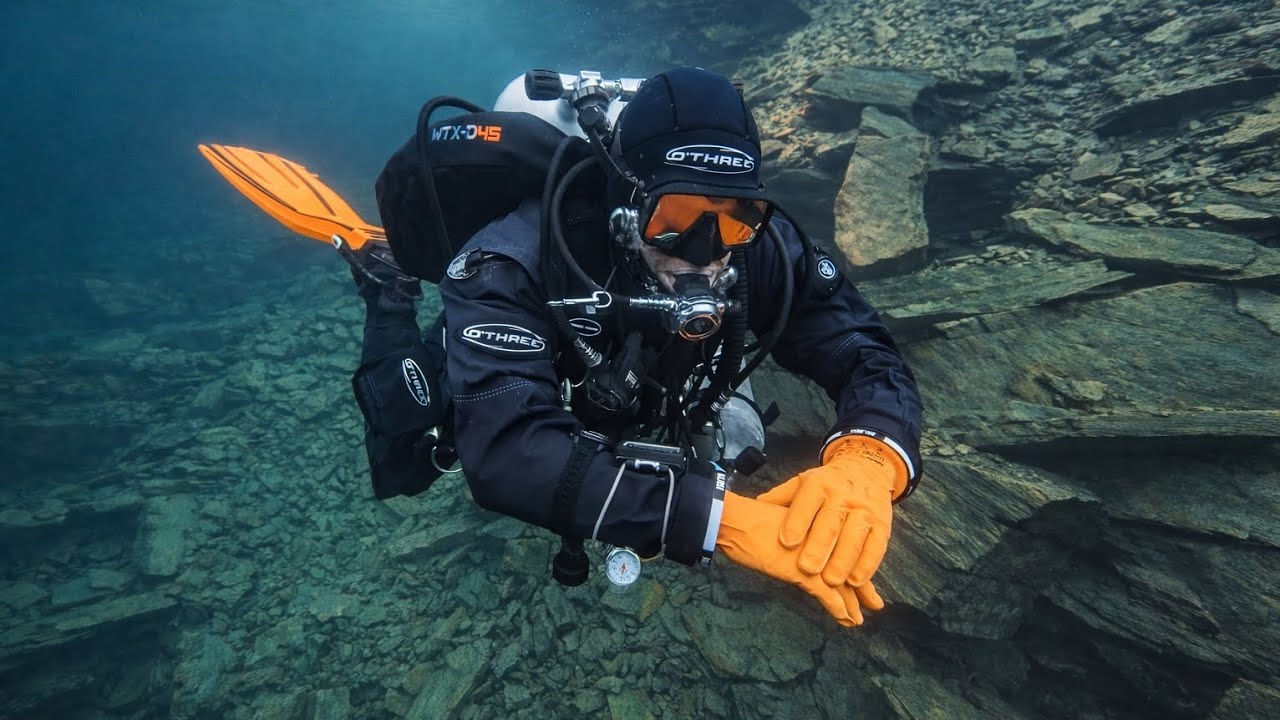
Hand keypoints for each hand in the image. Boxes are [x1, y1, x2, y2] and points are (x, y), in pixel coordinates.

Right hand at [716, 491, 880, 626]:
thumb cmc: (748, 519)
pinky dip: (838, 608)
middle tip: (876, 604)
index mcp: (817, 526)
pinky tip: (846, 618)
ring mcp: (813, 555)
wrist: (734, 520)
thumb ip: (793, 532)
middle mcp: (821, 540)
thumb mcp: (778, 522)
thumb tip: (794, 543)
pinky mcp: (802, 571)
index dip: (854, 564)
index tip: (861, 578)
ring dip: (852, 604)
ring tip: (859, 619)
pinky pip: (826, 594)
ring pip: (841, 583)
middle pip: (847, 566)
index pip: (842, 548)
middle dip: (862, 588)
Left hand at [756, 435, 905, 586]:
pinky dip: (867, 564)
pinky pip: (876, 546)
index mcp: (819, 484)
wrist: (866, 467)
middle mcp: (843, 495)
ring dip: (843, 561)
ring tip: (831, 581)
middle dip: (819, 547)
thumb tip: (755, 507)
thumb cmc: (826, 484)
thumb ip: (780, 497)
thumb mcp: (802, 483)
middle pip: (831, 523)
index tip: (786, 542)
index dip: (796, 522)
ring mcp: (865, 510)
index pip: (806, 503)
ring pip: (854, 537)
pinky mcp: (882, 524)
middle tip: (806, 569)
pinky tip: (856, 580)